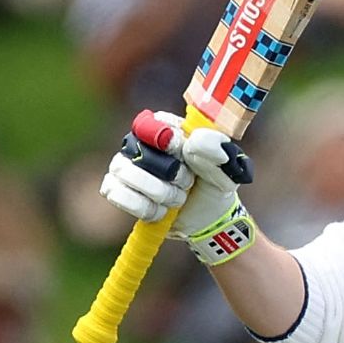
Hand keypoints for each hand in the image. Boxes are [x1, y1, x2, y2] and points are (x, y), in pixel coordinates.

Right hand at [100, 111, 254, 259]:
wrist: (207, 219)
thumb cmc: (214, 184)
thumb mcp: (227, 167)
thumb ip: (216, 149)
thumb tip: (193, 143)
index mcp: (165, 127)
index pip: (152, 123)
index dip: (166, 141)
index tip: (182, 154)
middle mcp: (139, 142)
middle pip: (138, 150)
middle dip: (169, 173)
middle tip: (187, 183)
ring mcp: (124, 165)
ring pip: (126, 172)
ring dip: (158, 192)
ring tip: (177, 199)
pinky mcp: (116, 189)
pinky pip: (117, 194)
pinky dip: (144, 207)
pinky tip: (161, 211)